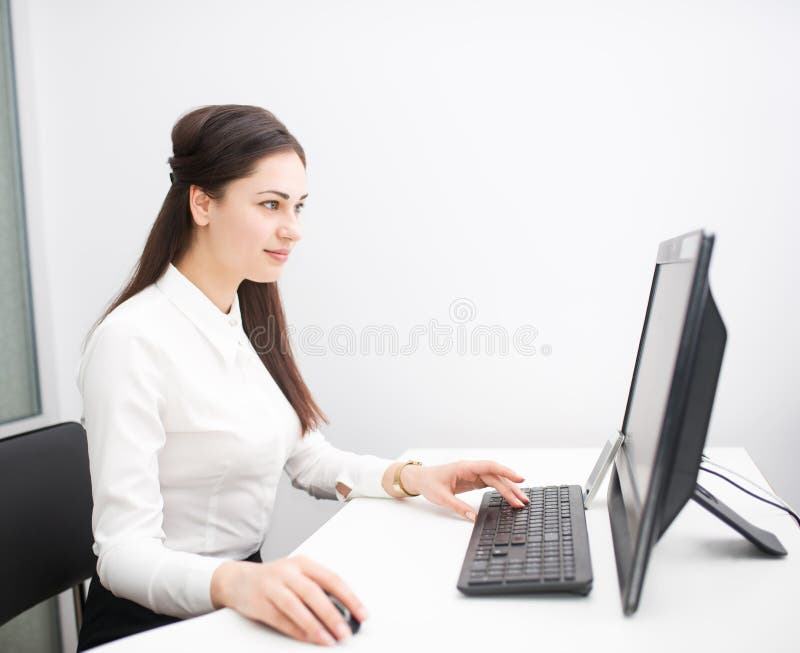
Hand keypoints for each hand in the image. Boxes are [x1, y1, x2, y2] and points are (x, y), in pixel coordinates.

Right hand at [210, 554, 366, 645]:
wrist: (238, 579)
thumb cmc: (275, 579)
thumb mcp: (298, 575)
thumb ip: (319, 589)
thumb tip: (344, 612)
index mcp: (303, 563)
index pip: (332, 579)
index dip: (349, 597)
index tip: (362, 613)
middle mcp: (288, 572)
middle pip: (314, 593)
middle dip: (332, 614)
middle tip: (345, 632)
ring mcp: (272, 586)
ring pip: (297, 607)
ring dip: (315, 626)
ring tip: (328, 639)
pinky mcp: (260, 603)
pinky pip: (281, 619)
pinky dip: (296, 630)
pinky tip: (308, 638)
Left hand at [401, 460, 528, 520]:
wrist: (421, 478)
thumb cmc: (429, 483)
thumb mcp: (441, 497)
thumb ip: (458, 507)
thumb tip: (474, 518)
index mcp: (465, 467)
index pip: (490, 467)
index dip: (506, 472)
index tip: (520, 479)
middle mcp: (472, 469)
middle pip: (496, 476)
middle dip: (511, 487)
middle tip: (523, 501)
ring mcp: (474, 474)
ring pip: (496, 480)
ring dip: (508, 489)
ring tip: (521, 501)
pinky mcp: (474, 480)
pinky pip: (491, 483)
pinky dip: (501, 490)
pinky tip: (510, 496)